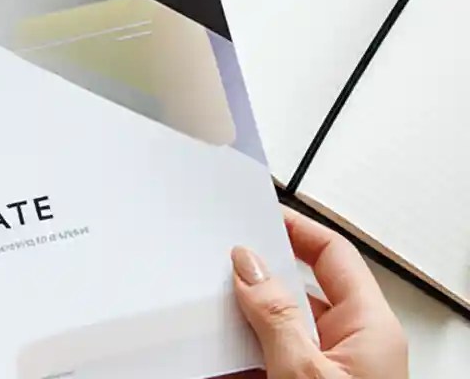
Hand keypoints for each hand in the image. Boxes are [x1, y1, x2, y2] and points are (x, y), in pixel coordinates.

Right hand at [230, 208, 407, 378]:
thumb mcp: (305, 371)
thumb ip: (276, 317)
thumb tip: (249, 265)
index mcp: (370, 326)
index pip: (333, 255)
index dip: (296, 229)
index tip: (256, 216)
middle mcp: (352, 343)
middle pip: (297, 292)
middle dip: (254, 283)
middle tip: (216, 269)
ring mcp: (328, 368)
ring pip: (276, 329)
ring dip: (240, 326)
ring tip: (209, 321)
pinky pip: (267, 361)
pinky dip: (238, 358)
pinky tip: (215, 360)